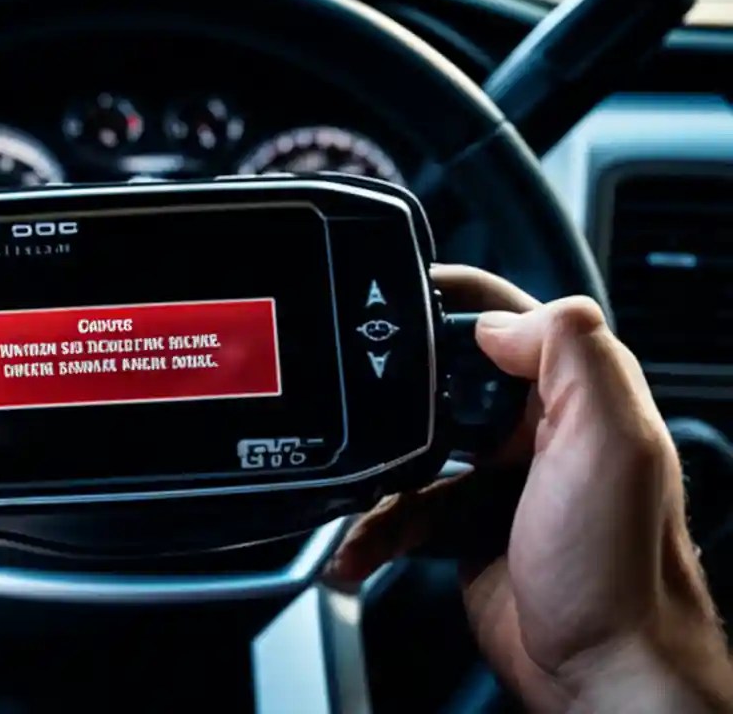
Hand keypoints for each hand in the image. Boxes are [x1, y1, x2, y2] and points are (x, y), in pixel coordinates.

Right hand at [328, 265, 732, 711]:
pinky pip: (405, 511)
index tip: (395, 299)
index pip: (513, 316)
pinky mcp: (469, 527)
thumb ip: (570, 356)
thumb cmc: (620, 574)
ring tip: (351, 493)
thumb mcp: (608, 445)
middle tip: (358, 399)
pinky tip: (358, 549)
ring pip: (416, 448)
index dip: (454, 301)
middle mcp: (542, 429)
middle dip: (397, 391)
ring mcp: (502, 479)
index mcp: (582, 394)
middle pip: (449, 379)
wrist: (601, 672)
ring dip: (375, 474)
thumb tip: (496, 320)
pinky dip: (373, 530)